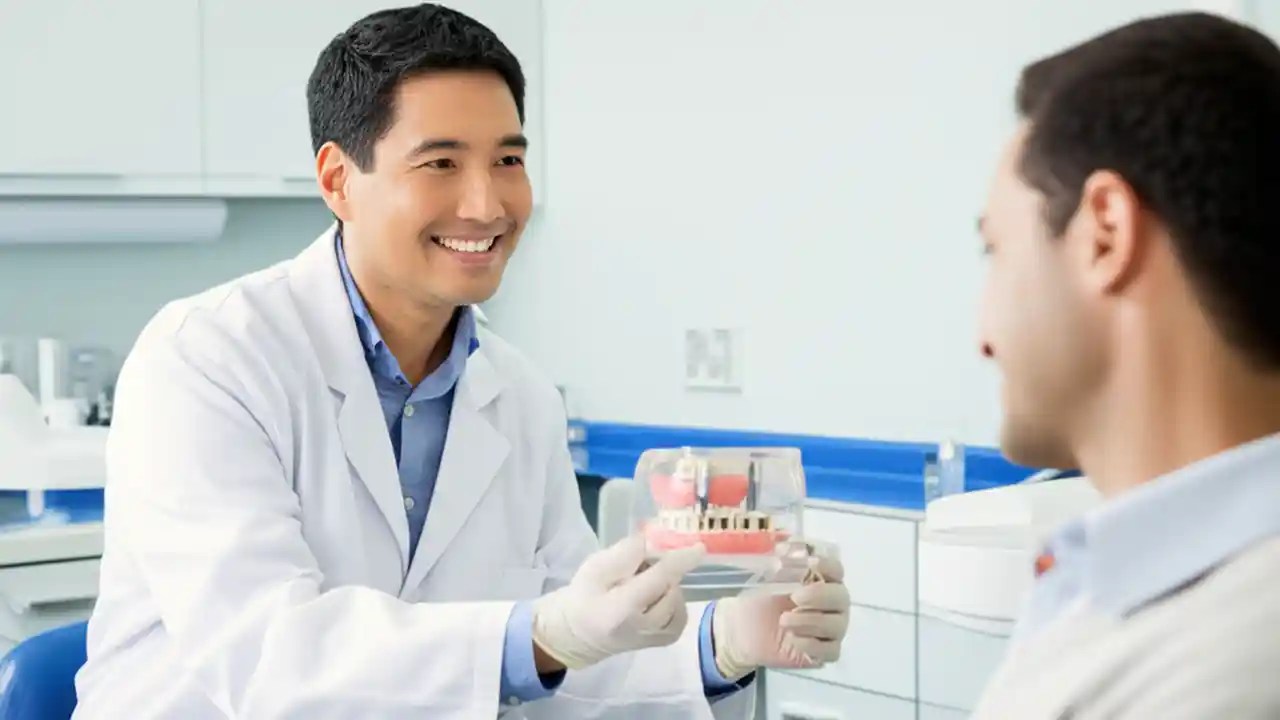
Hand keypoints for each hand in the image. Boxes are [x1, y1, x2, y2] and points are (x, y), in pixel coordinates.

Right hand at [532, 534, 705, 669]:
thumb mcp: (594, 568)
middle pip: (670, 586)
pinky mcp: (663, 640)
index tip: (699, 547)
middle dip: (661, 570)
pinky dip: (674, 600)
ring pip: (677, 599)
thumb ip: (623, 555)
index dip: (680, 561)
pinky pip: (681, 614)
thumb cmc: (585, 596)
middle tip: (638, 568)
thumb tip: (651, 542)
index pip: (659, 580)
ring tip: (644, 584)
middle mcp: (643, 627)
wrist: (580, 633)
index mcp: (621, 608)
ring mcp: (655, 637)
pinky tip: (657, 596)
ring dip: (667, 584)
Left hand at [710, 547, 850, 679]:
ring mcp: (831, 629)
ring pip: (837, 625)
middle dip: (819, 595)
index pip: (836, 569)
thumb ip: (777, 560)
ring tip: (783, 620)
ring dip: (810, 621)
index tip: (811, 563)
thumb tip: (785, 544)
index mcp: (820, 580)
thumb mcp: (762, 577)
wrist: (741, 630)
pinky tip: (792, 639)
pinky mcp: (824, 652)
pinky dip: (812, 644)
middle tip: (795, 597)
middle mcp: (832, 603)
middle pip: (841, 597)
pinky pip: (830, 650)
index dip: (828, 565)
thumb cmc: (758, 598)